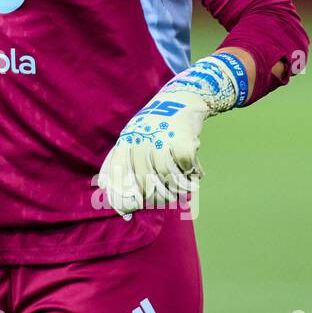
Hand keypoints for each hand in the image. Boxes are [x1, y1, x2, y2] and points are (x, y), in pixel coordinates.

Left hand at [96, 53, 246, 217]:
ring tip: (182, 188)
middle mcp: (141, 142)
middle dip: (155, 199)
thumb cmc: (151, 129)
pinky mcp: (183, 140)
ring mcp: (162, 141)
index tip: (130, 211)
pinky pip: (189, 170)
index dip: (123, 201)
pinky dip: (195, 174)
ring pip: (169, 182)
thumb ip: (117, 169)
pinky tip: (195, 171)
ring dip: (178, 190)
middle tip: (164, 199)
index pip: (118, 180)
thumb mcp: (128, 141)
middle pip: (146, 187)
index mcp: (125, 143)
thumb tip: (116, 203)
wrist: (179, 100)